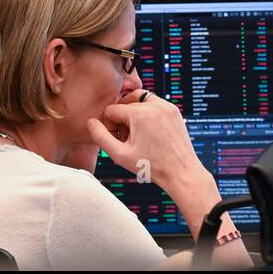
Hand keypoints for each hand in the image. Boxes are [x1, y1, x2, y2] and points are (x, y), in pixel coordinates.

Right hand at [86, 93, 205, 190]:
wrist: (181, 172)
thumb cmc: (152, 166)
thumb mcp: (119, 155)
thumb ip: (100, 137)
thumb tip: (91, 122)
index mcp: (140, 114)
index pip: (112, 110)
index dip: (110, 127)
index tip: (119, 141)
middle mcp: (154, 105)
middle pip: (125, 104)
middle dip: (122, 120)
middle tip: (128, 139)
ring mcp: (166, 106)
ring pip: (139, 101)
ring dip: (134, 114)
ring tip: (138, 134)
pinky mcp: (174, 110)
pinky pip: (153, 104)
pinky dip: (147, 114)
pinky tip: (149, 132)